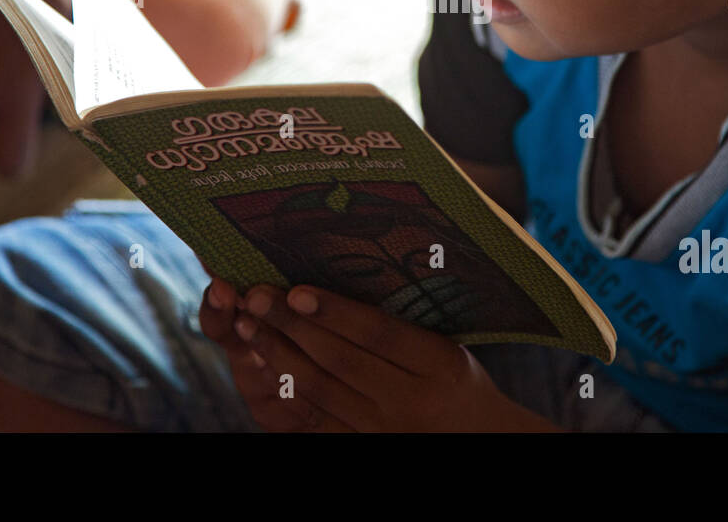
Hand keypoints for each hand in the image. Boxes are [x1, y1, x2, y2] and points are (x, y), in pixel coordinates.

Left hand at [199, 279, 562, 432]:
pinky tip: (265, 368)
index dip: (335, 311)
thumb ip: (403, 324)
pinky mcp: (364, 447)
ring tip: (250, 325)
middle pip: (341, 359)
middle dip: (292, 326)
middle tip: (257, 296)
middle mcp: (410, 400)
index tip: (297, 290)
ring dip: (279, 355)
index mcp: (439, 364)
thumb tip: (347, 279)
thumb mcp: (447, 347)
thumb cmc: (460, 383)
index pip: (379, 333)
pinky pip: (317, 420)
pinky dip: (287, 391)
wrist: (478, 439)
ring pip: (321, 390)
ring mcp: (384, 429)